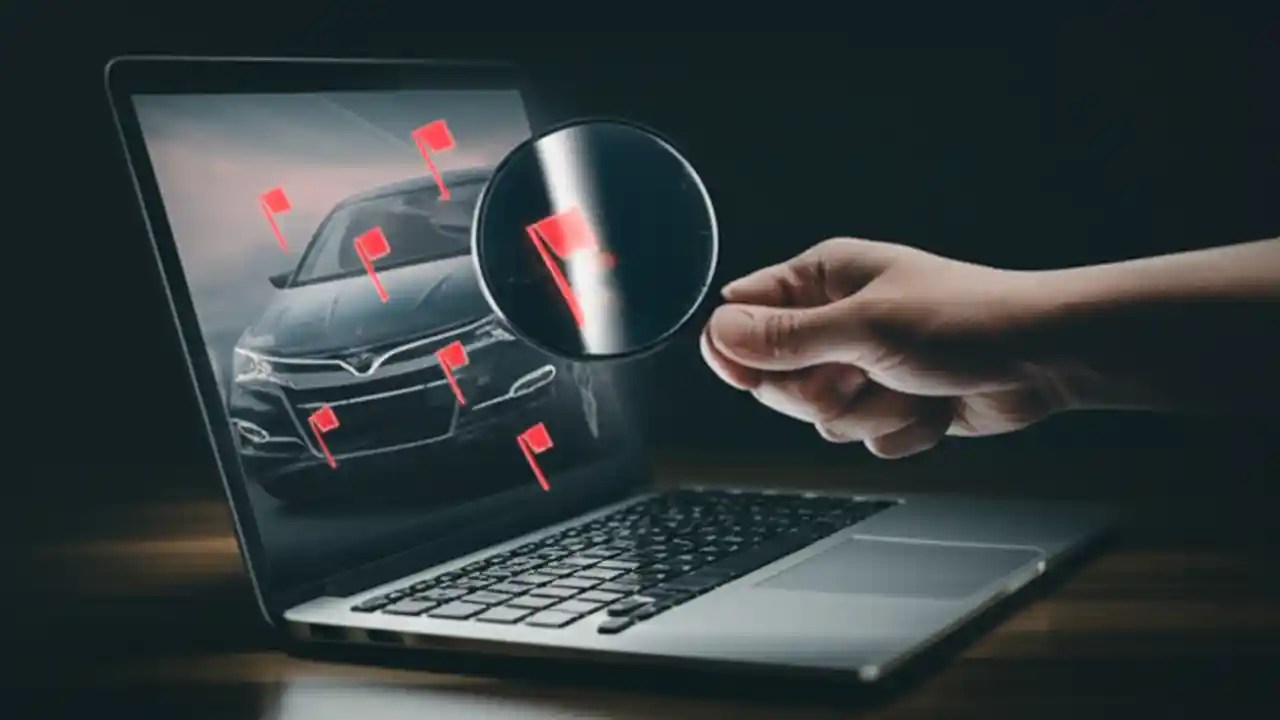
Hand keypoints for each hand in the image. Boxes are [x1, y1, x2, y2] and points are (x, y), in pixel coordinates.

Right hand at [701, 238, 1070, 457]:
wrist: (1043, 359)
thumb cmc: (964, 319)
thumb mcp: (864, 325)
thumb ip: (787, 337)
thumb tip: (719, 334)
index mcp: (822, 278)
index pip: (744, 312)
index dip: (739, 348)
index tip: (748, 374)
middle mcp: (835, 321)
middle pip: (775, 379)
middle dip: (820, 391)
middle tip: (857, 373)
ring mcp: (862, 365)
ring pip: (820, 418)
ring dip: (869, 413)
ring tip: (909, 384)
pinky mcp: (889, 403)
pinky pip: (863, 437)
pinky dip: (899, 430)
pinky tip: (931, 404)